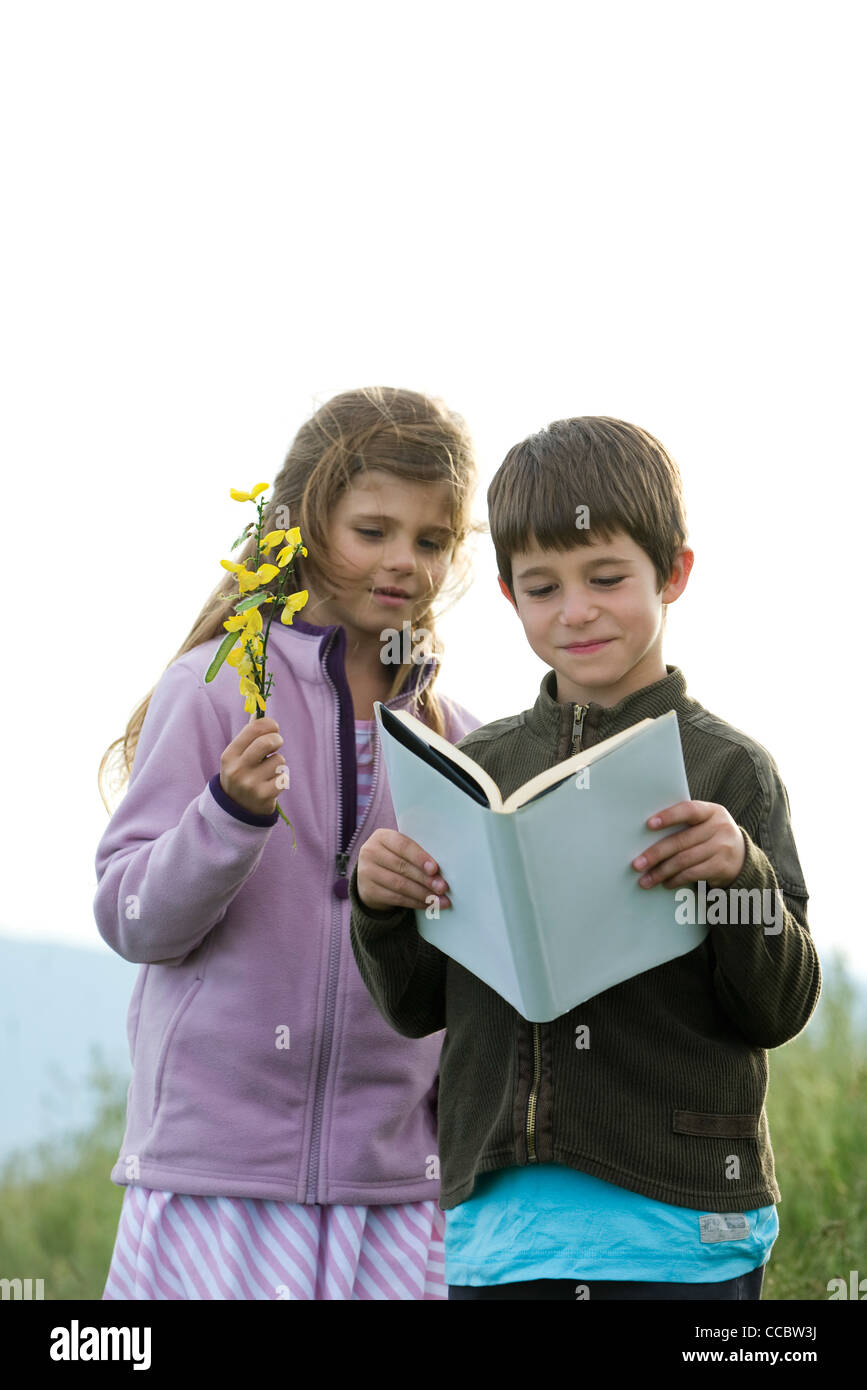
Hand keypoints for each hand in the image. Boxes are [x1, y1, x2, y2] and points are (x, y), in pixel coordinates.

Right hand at [219, 713, 287, 816]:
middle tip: (277, 743)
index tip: (273, 727)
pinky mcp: (264, 796)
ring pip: (279, 760)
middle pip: (267, 742)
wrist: (236, 809)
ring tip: (268, 771)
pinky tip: (271, 784)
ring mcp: (250, 784)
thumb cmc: (241, 774)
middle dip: (277, 739)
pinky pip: (284, 777)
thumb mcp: (237, 756)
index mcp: (229, 755)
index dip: (268, 724)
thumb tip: (258, 712)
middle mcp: (238, 769)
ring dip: (278, 764)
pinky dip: (281, 778)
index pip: (253, 729)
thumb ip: (248, 735)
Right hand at [357, 829, 450, 911]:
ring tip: (440, 900)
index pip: (403, 845)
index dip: (419, 857)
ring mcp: (366, 872)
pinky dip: (415, 903)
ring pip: (400, 885)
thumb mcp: (400, 850)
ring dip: (423, 894)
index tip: (435, 869)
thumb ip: (416, 854)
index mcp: (382, 837)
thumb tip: (440, 871)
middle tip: (443, 887)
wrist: (371, 876)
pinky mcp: (368, 891)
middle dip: (425, 879)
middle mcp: (370, 852)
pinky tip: (428, 905)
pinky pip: (396, 899)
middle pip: (402, 867)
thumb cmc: (395, 858)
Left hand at [631, 800, 745, 888]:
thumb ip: (684, 824)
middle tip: (637, 864)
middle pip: (681, 841)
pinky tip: (665, 883)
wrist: (742, 856)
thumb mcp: (704, 823)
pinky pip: (693, 874)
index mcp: (712, 811)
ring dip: (662, 872)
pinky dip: (676, 879)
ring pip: (685, 860)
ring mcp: (723, 847)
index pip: (689, 810)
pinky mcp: (722, 866)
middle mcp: (720, 827)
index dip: (669, 816)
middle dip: (656, 854)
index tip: (649, 825)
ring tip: (646, 879)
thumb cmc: (711, 836)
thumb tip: (646, 837)